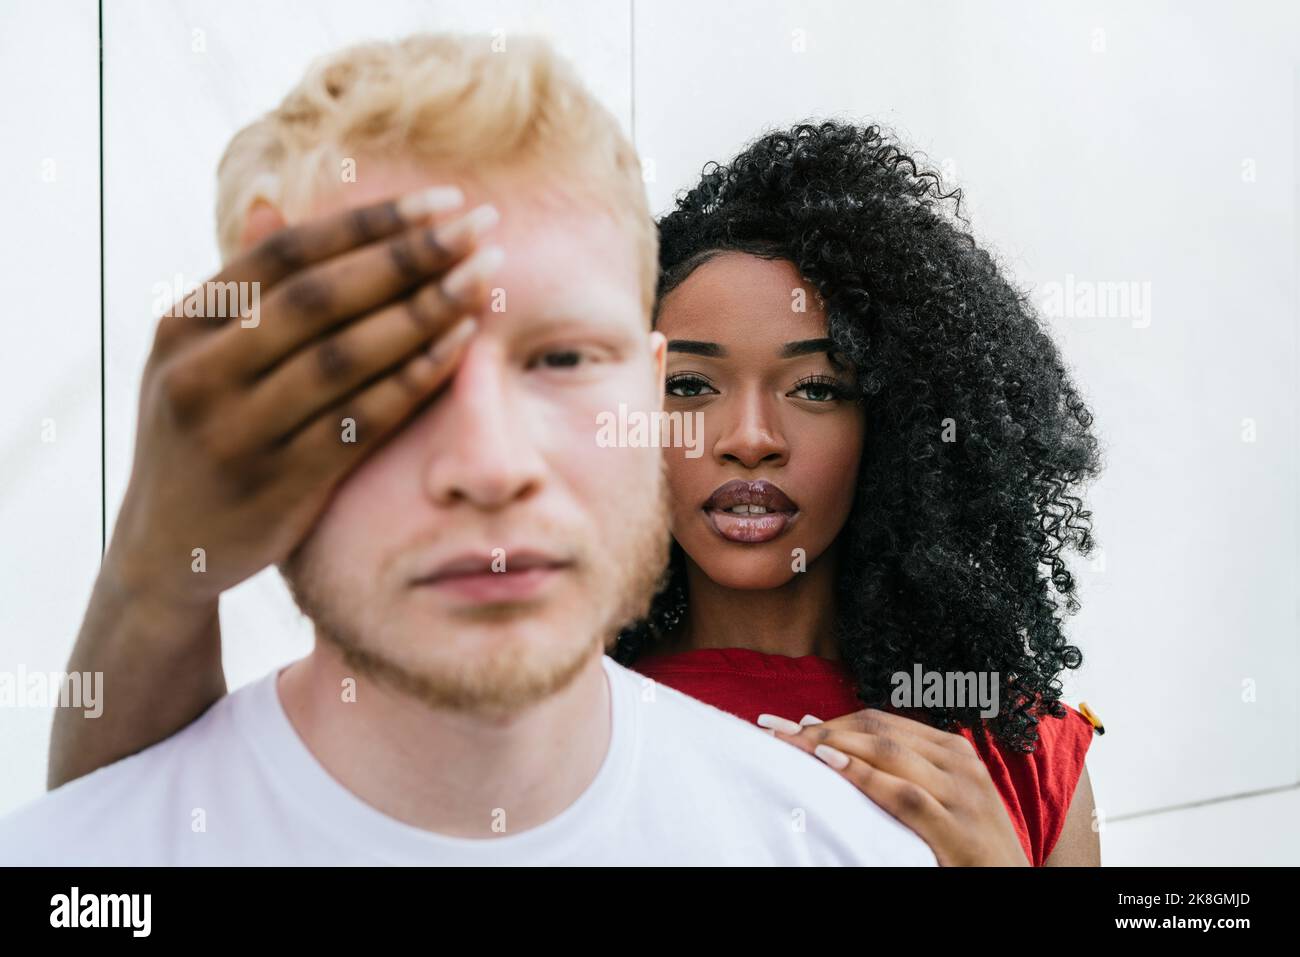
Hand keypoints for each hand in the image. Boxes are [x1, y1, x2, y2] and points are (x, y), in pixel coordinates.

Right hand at [106, 186, 501, 615]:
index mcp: (183, 325)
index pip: (287, 252)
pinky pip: (360, 420)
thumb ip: (242, 291)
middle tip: (481, 227)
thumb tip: (270, 202)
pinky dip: (414, 379)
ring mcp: (237, 432)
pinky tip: (460, 345)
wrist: (167, 550)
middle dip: (409, 256)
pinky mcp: (278, 485)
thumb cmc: (202, 435)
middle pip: (320, 297)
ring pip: (343, 357)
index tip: (444, 200)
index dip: (370, 221)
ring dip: (422, 311)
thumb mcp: (196, 359)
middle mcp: (200, 372)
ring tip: (482, 277)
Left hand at [760, 708, 1028, 865]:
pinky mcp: (958, 829)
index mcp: (952, 749)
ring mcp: (962, 793)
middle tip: (774, 731)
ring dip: (832, 745)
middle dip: (821, 729)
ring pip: (888, 753)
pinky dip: (865, 777)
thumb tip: (821, 733)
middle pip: (878, 731)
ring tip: (790, 745)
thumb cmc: (965, 842)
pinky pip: (905, 795)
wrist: (1011, 885)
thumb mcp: (938, 796)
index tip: (785, 724)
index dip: (830, 720)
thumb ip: (891, 767)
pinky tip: (831, 766)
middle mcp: (958, 763)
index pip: (880, 722)